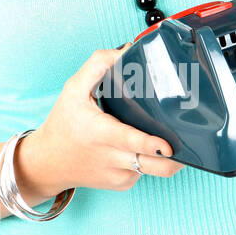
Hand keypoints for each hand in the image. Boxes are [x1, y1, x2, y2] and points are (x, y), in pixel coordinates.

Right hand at [31, 44, 185, 193]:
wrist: (48, 163)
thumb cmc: (62, 125)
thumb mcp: (73, 89)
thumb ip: (98, 65)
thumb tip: (126, 51)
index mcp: (101, 134)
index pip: (132, 142)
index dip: (154, 145)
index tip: (168, 145)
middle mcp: (113, 158)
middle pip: (155, 166)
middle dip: (177, 158)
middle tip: (188, 141)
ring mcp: (120, 175)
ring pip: (155, 170)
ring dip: (167, 157)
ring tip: (169, 140)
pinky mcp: (123, 184)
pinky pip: (145, 172)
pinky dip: (148, 159)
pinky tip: (140, 146)